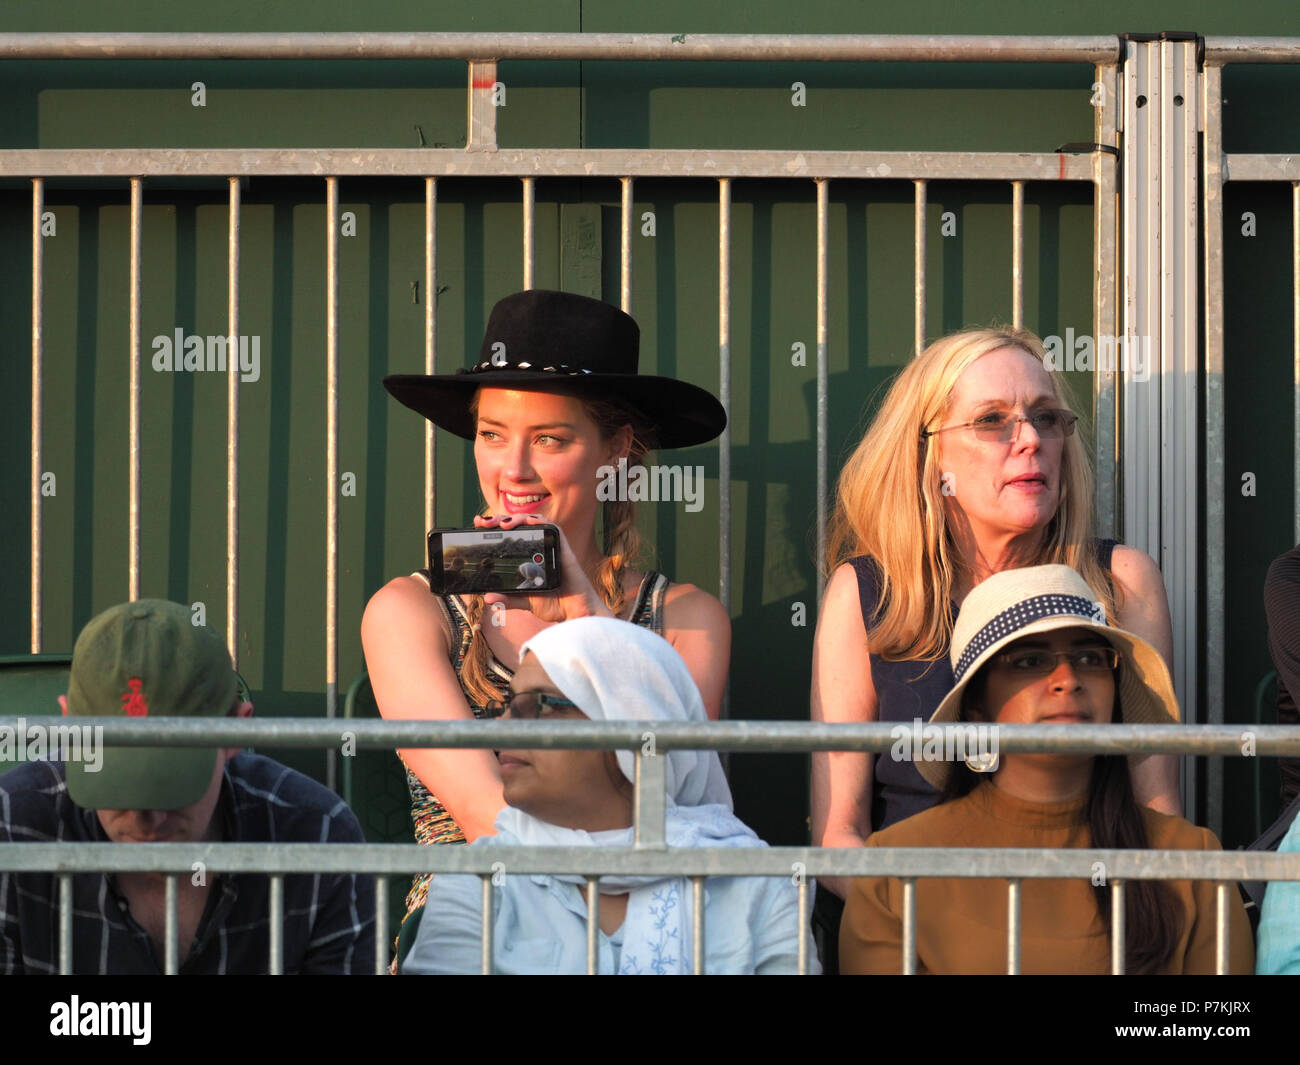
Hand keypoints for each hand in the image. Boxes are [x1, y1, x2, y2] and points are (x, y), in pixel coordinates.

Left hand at [472, 514, 614, 626]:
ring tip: (502, 523)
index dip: (495, 529)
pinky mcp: (563, 548)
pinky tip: (526, 521)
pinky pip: (552, 527)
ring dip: (517, 518)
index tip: (478, 526)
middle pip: (519, 527)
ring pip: (534, 522)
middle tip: (483, 523)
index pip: (510, 538)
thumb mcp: (525, 602)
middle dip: (500, 520)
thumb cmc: (555, 605)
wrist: (575, 613)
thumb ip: (508, 599)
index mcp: (529, 559)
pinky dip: (539, 521)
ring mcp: (551, 547)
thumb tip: (488, 598)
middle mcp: (539, 550)